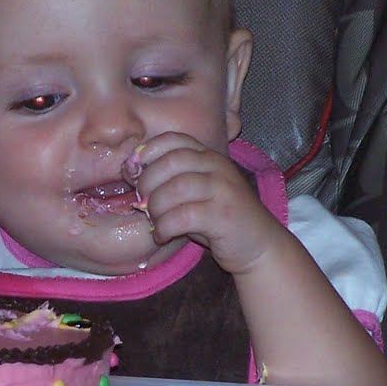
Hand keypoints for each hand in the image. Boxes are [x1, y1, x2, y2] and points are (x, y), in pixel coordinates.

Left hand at [128, 132, 283, 274]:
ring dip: (155, 209)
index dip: (146, 152)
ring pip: (174, 189)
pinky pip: (183, 216)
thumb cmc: (217, 220)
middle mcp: (217, 166)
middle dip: (147, 184)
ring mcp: (223, 189)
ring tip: (155, 223)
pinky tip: (163, 236)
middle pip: (169, 162)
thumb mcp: (194, 192)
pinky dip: (165, 228)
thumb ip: (168, 179)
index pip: (172, 139)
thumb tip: (129, 171)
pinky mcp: (223, 215)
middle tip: (143, 205)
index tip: (134, 174)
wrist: (258, 246)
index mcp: (208, 156)